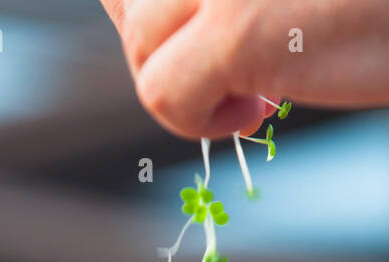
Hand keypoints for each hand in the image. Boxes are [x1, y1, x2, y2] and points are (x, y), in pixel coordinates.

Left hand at [99, 0, 388, 138]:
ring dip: (187, 78)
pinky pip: (162, 95)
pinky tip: (261, 110)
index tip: (198, 28)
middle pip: (127, 0)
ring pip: (140, 47)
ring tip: (260, 87)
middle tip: (238, 63)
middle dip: (164, 41)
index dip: (150, 6)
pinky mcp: (238, 25)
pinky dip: (199, 123)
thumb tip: (149, 20)